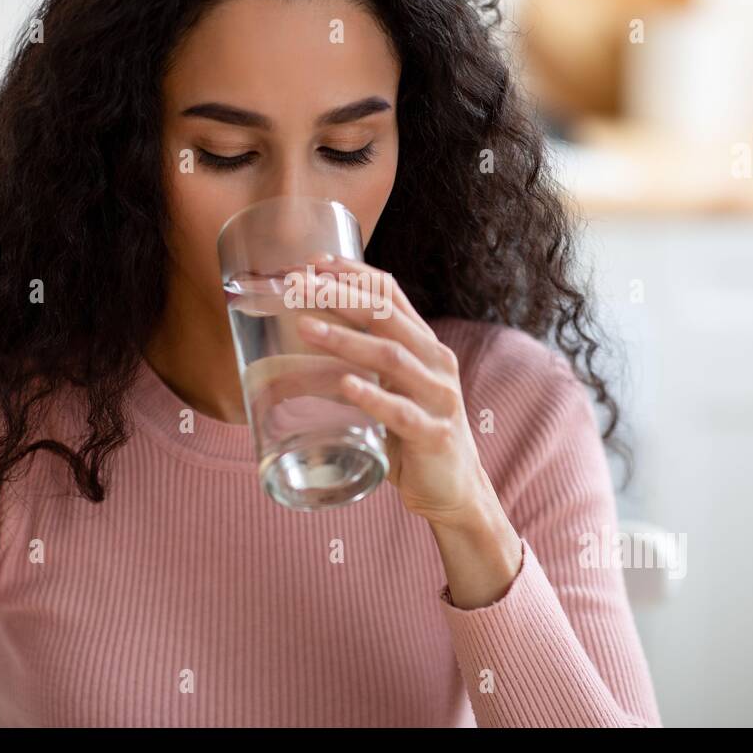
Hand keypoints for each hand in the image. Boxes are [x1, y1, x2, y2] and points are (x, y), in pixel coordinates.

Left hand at [293, 252, 499, 529]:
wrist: (455, 491)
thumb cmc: (412, 436)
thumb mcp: (391, 389)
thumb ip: (362, 363)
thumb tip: (304, 340)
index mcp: (425, 345)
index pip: (390, 294)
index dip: (353, 273)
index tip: (313, 262)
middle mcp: (436, 362)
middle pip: (386, 316)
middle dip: (339, 297)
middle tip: (296, 286)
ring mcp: (439, 398)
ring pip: (391, 358)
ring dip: (345, 340)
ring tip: (305, 328)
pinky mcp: (434, 435)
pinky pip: (401, 412)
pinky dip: (373, 397)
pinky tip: (347, 386)